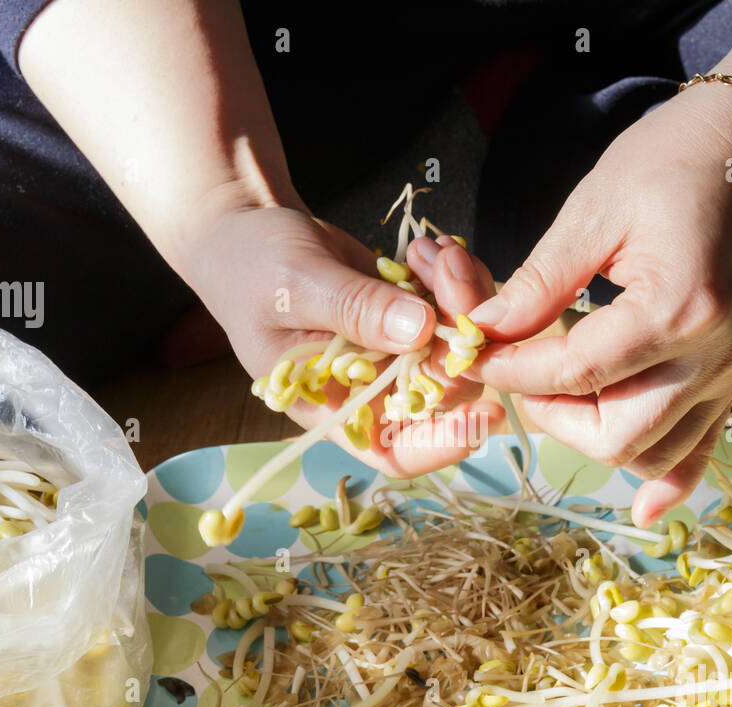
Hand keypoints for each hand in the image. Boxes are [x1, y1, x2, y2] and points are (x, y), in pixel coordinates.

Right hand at [179, 203, 502, 475]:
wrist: (247, 229)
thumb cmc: (251, 266)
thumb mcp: (295, 285)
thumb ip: (354, 310)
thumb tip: (421, 330)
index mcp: (335, 406)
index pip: (397, 451)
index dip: (444, 443)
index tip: (484, 413)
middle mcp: (374, 387)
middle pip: (445, 392)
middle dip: (462, 337)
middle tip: (453, 275)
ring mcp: (397, 350)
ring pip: (460, 347)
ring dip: (463, 298)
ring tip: (436, 253)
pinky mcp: (410, 314)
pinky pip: (453, 309)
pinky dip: (455, 278)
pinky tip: (433, 248)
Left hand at [469, 85, 731, 525]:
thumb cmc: (675, 160)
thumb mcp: (594, 209)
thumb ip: (537, 282)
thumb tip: (481, 331)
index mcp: (677, 308)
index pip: (574, 372)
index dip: (512, 368)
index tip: (473, 349)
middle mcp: (712, 355)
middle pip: (614, 436)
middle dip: (551, 413)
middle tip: (520, 369)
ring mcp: (730, 372)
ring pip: (652, 453)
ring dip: (595, 437)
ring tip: (561, 392)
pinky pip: (703, 449)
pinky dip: (671, 480)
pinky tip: (645, 509)